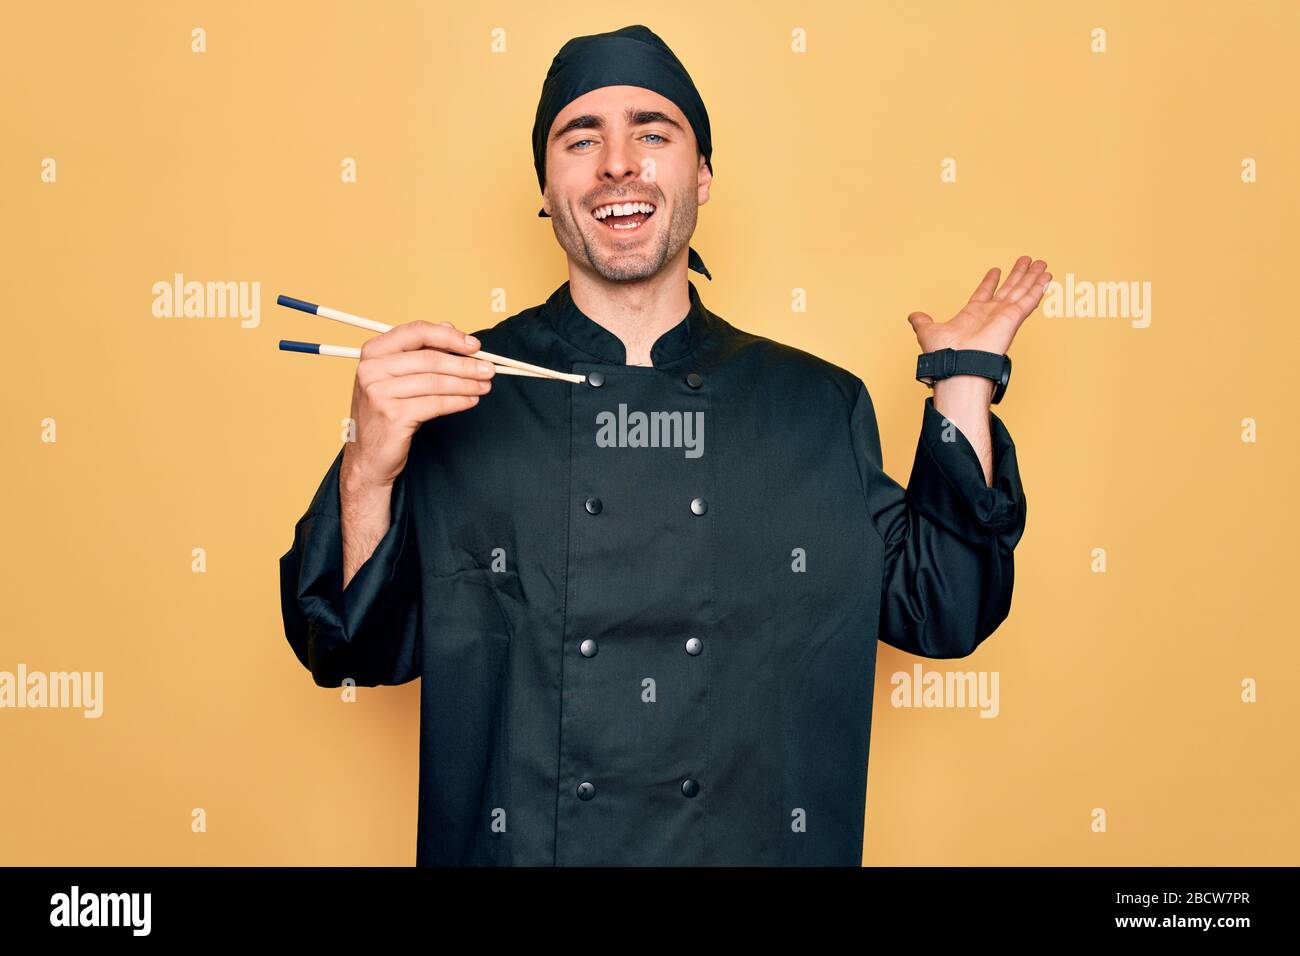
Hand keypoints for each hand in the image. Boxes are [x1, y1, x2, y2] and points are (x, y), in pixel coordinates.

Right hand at [341, 320, 495, 489]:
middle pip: (429, 359)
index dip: (449, 336)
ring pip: (434, 382)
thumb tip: (448, 326)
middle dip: (465, 364)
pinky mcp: (392, 416)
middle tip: (489, 370)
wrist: (368, 456)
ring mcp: (379, 393)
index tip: (474, 345)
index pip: (416, 332)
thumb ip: (418, 352)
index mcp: (373, 352)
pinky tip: (470, 400)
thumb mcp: (395, 377)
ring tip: (484, 386)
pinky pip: (435, 404)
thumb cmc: (386, 413)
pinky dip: (457, 401)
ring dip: (466, 383)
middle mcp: (371, 370)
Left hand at [907, 255, 1050, 356]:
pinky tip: (1046, 277)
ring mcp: (1003, 316)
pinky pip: (1028, 300)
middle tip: (1027, 260)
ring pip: (1021, 291)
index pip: (984, 293)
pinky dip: (1038, 288)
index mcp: (972, 315)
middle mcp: (990, 315)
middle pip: (1007, 289)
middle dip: (1018, 275)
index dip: (990, 281)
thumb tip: (913, 316)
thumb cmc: (943, 355)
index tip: (996, 270)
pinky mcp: (1013, 319)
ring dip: (1032, 277)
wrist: (956, 366)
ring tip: (1042, 263)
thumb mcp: (927, 331)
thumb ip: (922, 321)